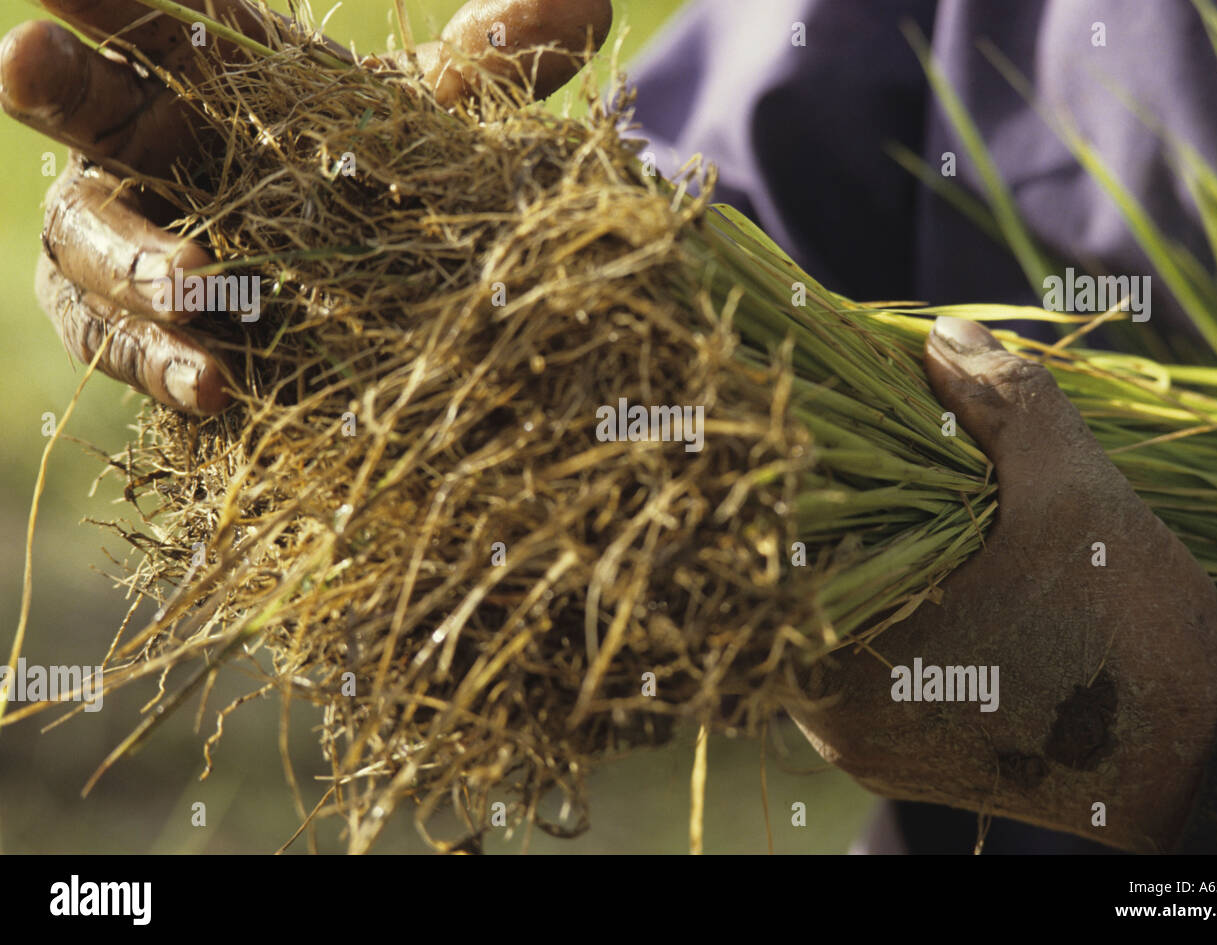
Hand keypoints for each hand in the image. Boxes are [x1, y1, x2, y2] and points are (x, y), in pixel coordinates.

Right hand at [0, 0, 611, 414]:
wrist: (389, 306)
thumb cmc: (401, 191)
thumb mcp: (450, 127)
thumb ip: (505, 60)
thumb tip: (587, 2)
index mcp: (228, 88)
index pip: (170, 23)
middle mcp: (165, 160)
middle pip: (92, 118)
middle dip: (59, 86)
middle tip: (24, 55)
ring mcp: (147, 255)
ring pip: (93, 248)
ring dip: (133, 264)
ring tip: (197, 284)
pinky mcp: (156, 343)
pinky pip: (132, 353)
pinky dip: (166, 366)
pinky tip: (216, 387)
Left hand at [790, 316, 1216, 852]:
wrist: (1197, 753)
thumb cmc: (1136, 639)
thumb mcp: (1077, 499)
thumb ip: (1005, 407)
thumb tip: (944, 335)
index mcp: (847, 673)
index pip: (766, 557)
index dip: (775, 475)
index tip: (798, 412)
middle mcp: (832, 724)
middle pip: (785, 591)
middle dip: (814, 510)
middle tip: (838, 432)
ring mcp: (861, 741)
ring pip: (821, 622)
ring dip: (847, 553)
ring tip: (880, 483)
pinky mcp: (895, 746)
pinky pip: (855, 655)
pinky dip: (876, 596)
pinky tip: (913, 546)